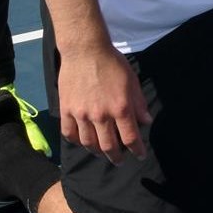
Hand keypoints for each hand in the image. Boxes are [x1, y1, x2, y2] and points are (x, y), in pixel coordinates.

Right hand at [58, 43, 150, 163]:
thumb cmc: (113, 64)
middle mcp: (101, 115)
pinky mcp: (66, 110)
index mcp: (121, 108)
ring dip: (97, 152)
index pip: (130, 137)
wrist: (86, 51)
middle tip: (120, 160)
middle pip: (109, 146)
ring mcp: (81, 114)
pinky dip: (76, 141)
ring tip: (102, 153)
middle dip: (116, 157)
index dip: (136, 150)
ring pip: (88, 143)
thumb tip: (146, 122)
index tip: (139, 155)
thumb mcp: (132, 82)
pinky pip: (69, 133)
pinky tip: (83, 142)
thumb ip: (139, 104)